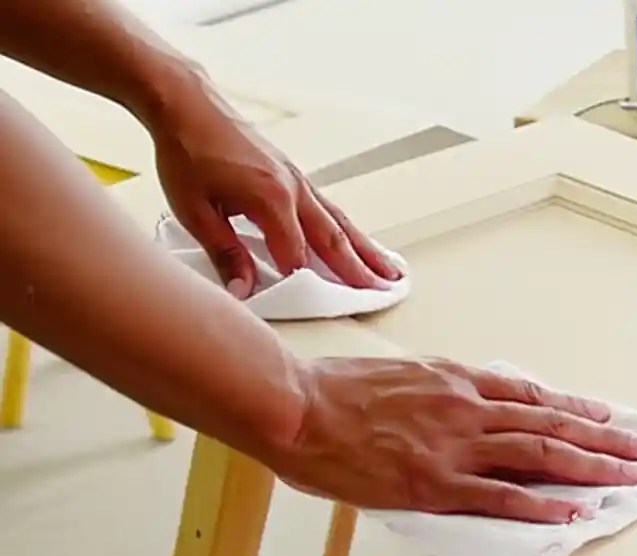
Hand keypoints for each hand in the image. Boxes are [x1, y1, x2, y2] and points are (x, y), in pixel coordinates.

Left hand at [148, 87, 401, 297]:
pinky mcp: (295, 176)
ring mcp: (299, 181)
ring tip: (389, 271)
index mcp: (271, 200)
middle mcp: (294, 190)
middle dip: (360, 270)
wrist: (190, 106)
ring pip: (340, 223)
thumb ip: (224, 253)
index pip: (296, 255)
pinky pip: (330, 209)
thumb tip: (243, 290)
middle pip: (334, 240)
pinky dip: (349, 230)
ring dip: (366, 250)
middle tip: (384, 293)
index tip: (317, 309)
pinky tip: (358, 241)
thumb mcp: (195, 210)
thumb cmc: (188, 153)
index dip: (304, 284)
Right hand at [268, 356, 636, 522]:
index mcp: (456, 379)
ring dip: (589, 466)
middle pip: (549, 422)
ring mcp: (454, 445)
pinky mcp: (435, 482)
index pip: (531, 394)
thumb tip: (463, 403)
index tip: (605, 415)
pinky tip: (571, 512)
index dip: (574, 407)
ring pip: (538, 453)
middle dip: (601, 437)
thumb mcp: (400, 374)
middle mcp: (466, 407)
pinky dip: (541, 504)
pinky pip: (500, 495)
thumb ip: (439, 391)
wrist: (295, 405)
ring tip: (625, 478)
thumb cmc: (335, 390)